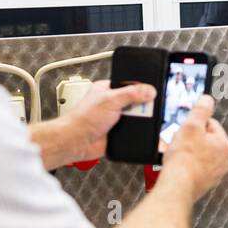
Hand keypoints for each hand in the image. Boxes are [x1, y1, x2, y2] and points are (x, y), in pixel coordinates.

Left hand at [29, 80, 154, 168]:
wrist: (76, 142)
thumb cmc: (83, 119)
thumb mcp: (110, 100)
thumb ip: (131, 93)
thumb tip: (149, 90)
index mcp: (107, 89)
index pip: (129, 84)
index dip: (140, 88)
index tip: (151, 92)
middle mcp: (111, 103)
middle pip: (135, 101)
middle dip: (142, 106)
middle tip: (147, 107)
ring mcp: (115, 118)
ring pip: (135, 117)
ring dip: (139, 120)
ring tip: (141, 119)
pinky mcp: (117, 132)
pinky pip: (133, 131)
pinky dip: (137, 132)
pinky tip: (138, 131)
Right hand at [160, 95, 227, 200]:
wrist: (177, 185)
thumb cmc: (184, 159)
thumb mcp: (191, 125)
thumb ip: (201, 109)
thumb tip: (207, 99)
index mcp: (224, 144)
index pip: (211, 124)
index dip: (195, 124)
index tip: (186, 129)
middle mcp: (223, 160)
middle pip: (206, 141)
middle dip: (192, 140)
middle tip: (181, 143)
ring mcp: (215, 173)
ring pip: (201, 155)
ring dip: (190, 153)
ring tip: (179, 156)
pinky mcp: (205, 183)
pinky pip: (196, 168)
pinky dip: (189, 167)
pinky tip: (181, 167)